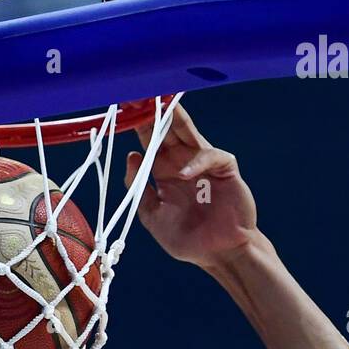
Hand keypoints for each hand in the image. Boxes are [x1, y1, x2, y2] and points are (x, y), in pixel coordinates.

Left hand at [124, 103, 257, 268]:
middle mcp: (182, 162)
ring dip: (177, 116)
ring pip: (189, 132)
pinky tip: (184, 173)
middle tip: (140, 92)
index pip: (149, 140)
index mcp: (164, 171)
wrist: (221, 256)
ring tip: (163, 104)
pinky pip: (211, 156)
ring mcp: (204, 164)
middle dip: (155, 110)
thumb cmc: (189, 240)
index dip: (139, 123)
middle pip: (167, 129)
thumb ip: (140, 189)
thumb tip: (132, 156)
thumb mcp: (154, 218)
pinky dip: (197, 162)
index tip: (123, 106)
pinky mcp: (225, 169)